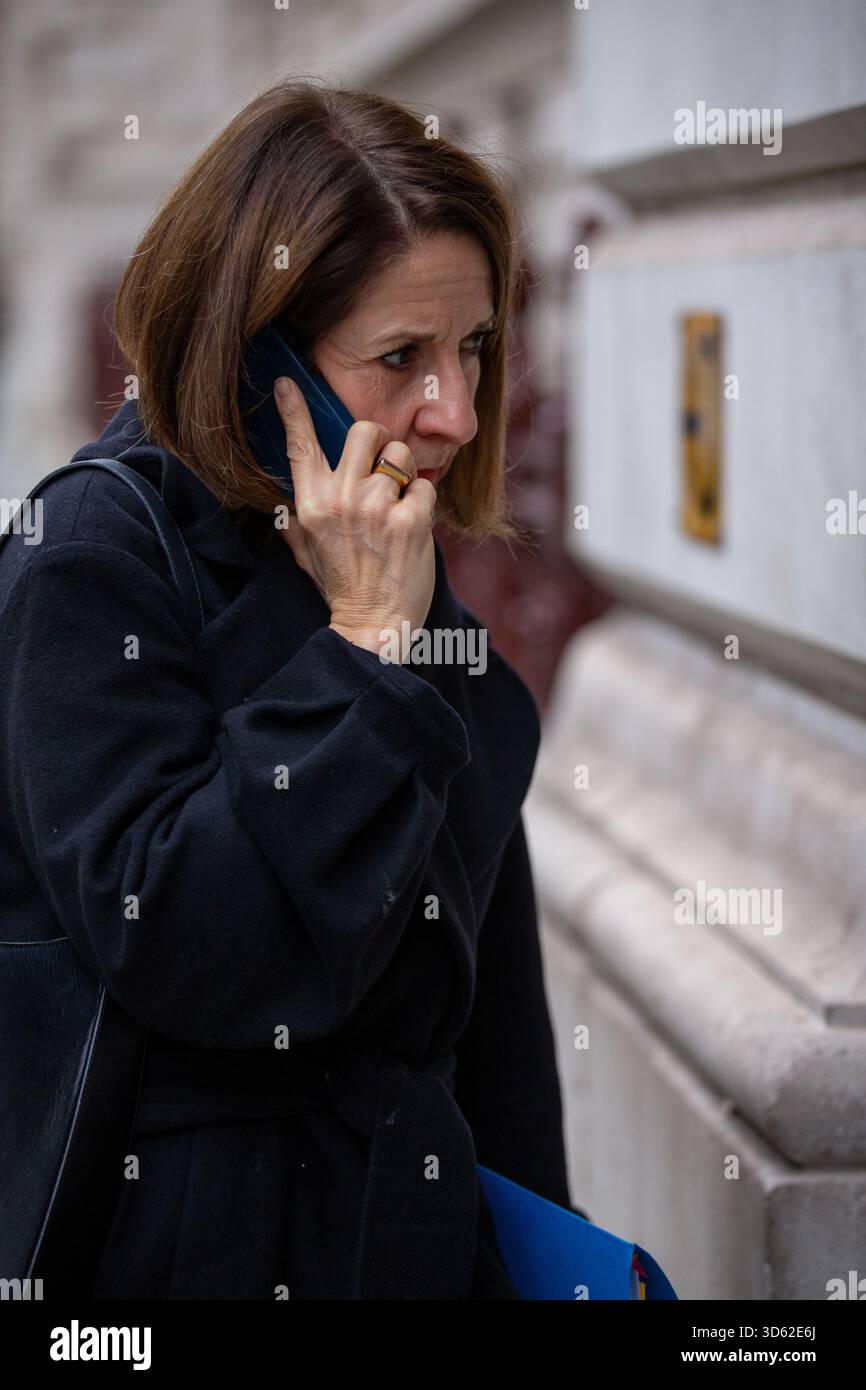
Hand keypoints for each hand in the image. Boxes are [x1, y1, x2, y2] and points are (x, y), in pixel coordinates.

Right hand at [273, 377, 436, 654]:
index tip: (288, 382)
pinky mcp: (411, 521)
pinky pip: (425, 486)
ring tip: (397, 507)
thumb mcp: (305, 551)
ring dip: (405, 476)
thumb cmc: (341, 587)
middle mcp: (340, 500)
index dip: (293, 410)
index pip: (300, 446)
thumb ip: (296, 518)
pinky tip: (412, 529)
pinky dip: (423, 504)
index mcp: (311, 504)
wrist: (374, 626)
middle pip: (365, 430)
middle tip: (383, 468)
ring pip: (400, 455)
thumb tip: (287, 501)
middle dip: (380, 442)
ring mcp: (377, 508)